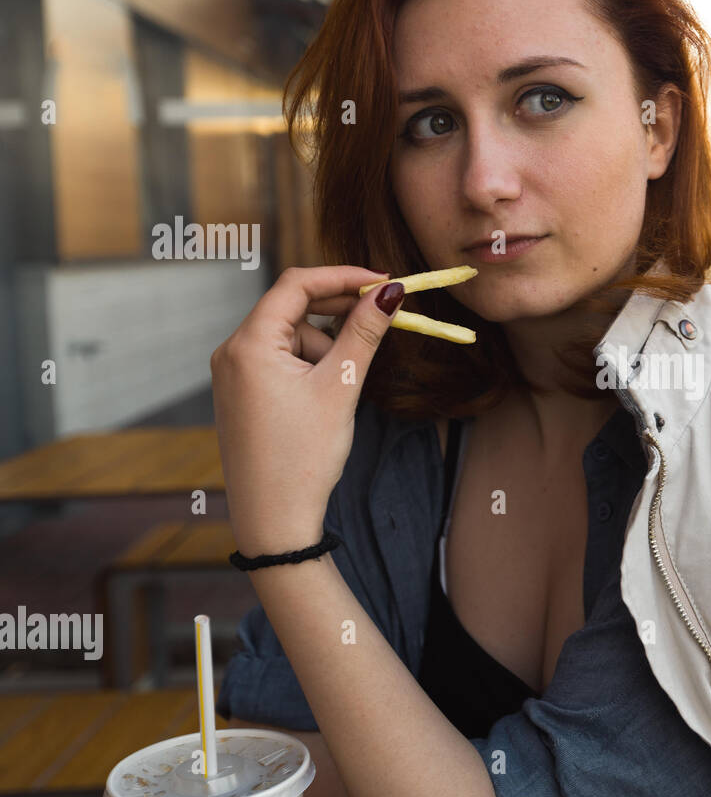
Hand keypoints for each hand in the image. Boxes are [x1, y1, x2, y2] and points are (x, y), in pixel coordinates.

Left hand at [211, 265, 403, 556]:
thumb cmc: (303, 456)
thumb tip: (390, 291)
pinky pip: (280, 360)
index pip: (297, 285)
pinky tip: (324, 400)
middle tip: (382, 319)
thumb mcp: (341, 388)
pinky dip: (310, 367)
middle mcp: (232, 352)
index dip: (343, 276)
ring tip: (342, 390)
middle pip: (293, 308)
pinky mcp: (242, 394)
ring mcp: (233, 374)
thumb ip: (364, 332)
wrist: (274, 520)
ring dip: (326, 348)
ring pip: (291, 337)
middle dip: (338, 313)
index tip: (384, 282)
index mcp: (249, 344)